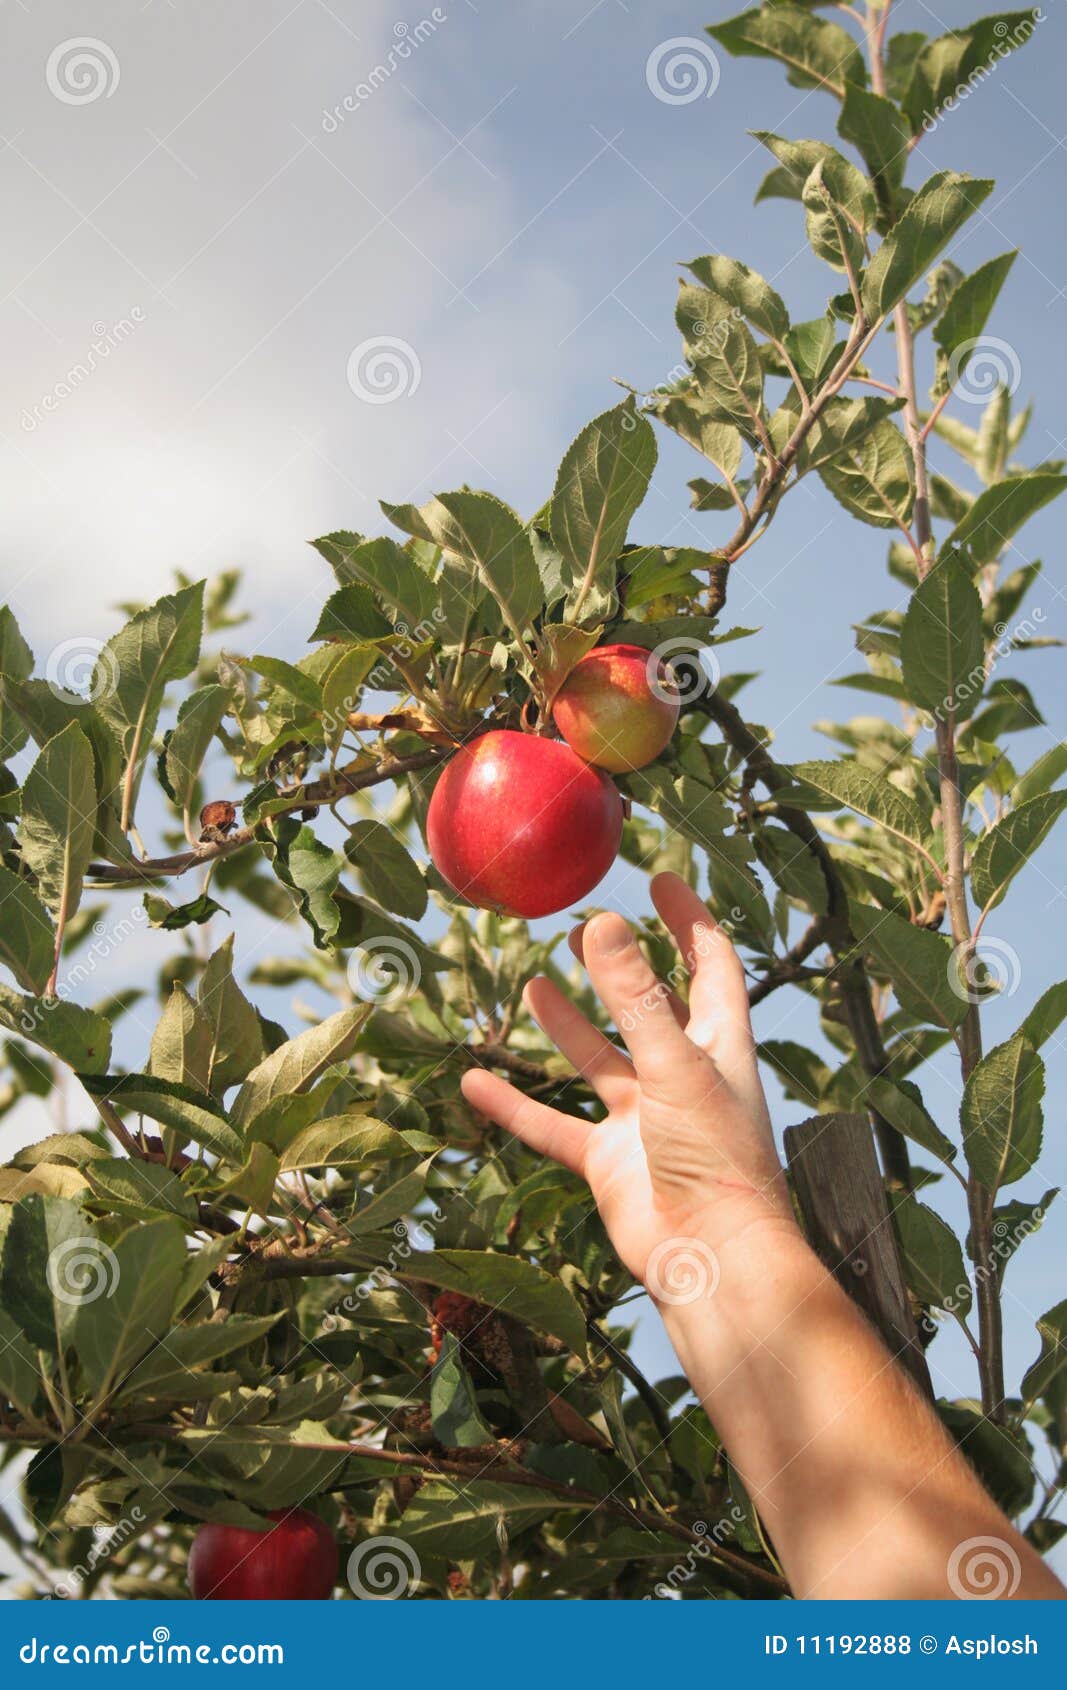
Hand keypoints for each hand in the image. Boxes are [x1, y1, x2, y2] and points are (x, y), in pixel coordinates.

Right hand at [460, 872, 798, 1297]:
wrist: (711, 1259)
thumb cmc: (715, 1159)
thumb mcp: (673, 1063)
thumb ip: (634, 995)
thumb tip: (602, 921)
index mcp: (718, 1045)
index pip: (711, 967)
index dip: (691, 922)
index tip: (662, 880)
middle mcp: (681, 1076)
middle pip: (649, 1007)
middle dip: (623, 967)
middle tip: (589, 924)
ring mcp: (643, 1120)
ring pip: (598, 1061)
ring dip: (569, 1024)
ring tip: (535, 982)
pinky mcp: (609, 1162)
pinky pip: (553, 1125)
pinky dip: (515, 1105)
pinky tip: (473, 1081)